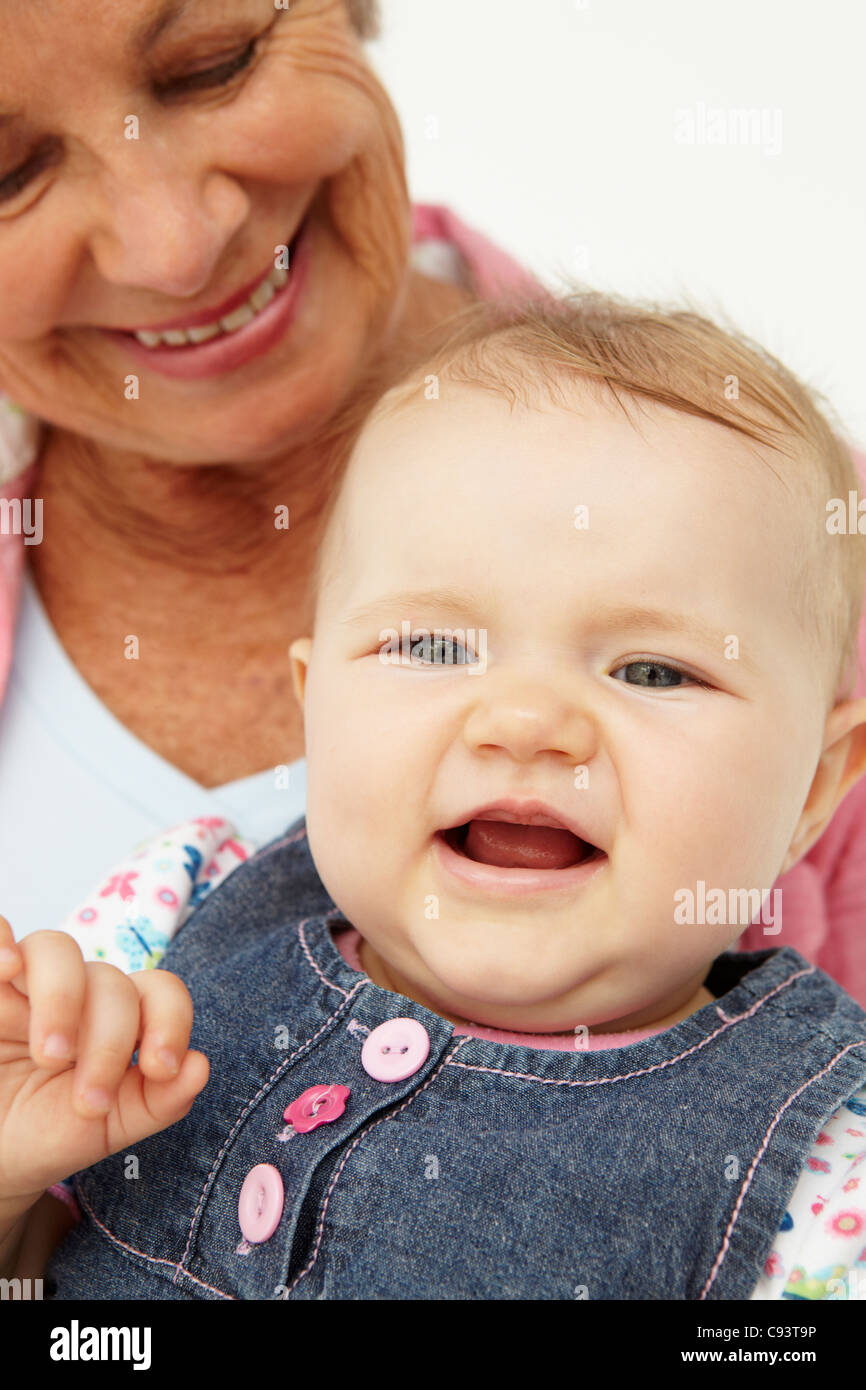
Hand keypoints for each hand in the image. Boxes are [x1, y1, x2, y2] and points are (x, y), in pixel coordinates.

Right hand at [0, 914, 208, 1205]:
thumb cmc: (45, 1134)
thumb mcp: (104, 1128)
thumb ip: (157, 1101)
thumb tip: (201, 1066)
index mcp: (115, 1018)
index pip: (158, 990)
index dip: (170, 1021)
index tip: (160, 1069)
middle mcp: (74, 990)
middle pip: (110, 979)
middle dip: (110, 1042)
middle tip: (88, 1103)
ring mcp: (23, 984)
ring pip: (55, 947)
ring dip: (61, 999)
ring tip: (51, 1056)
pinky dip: (1, 939)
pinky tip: (8, 965)